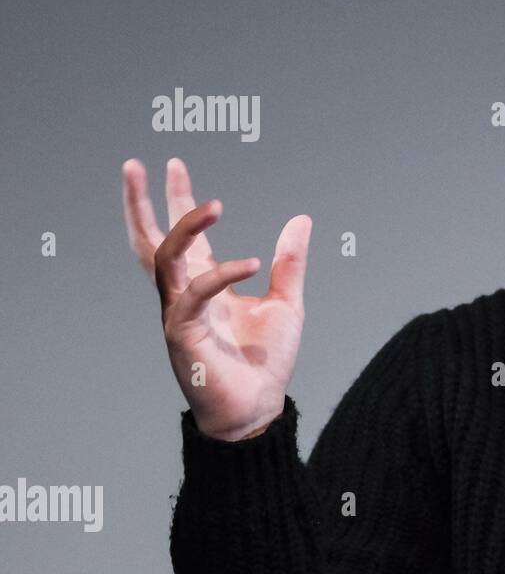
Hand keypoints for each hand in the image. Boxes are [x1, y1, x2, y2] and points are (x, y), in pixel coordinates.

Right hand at [122, 157, 311, 440]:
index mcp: (204, 286)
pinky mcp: (183, 335)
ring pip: (165, 259)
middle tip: (135, 164)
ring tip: (215, 204)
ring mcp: (179, 314)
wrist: (257, 409)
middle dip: (139, 202)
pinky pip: (195, 295)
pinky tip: (252, 262)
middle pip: (150, 241)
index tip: (173, 165)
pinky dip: (221, 275)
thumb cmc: (264, 361)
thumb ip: (290, 263)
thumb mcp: (287, 302)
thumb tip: (300, 219)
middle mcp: (184, 295)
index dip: (177, 200)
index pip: (183, 236)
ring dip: (186, 228)